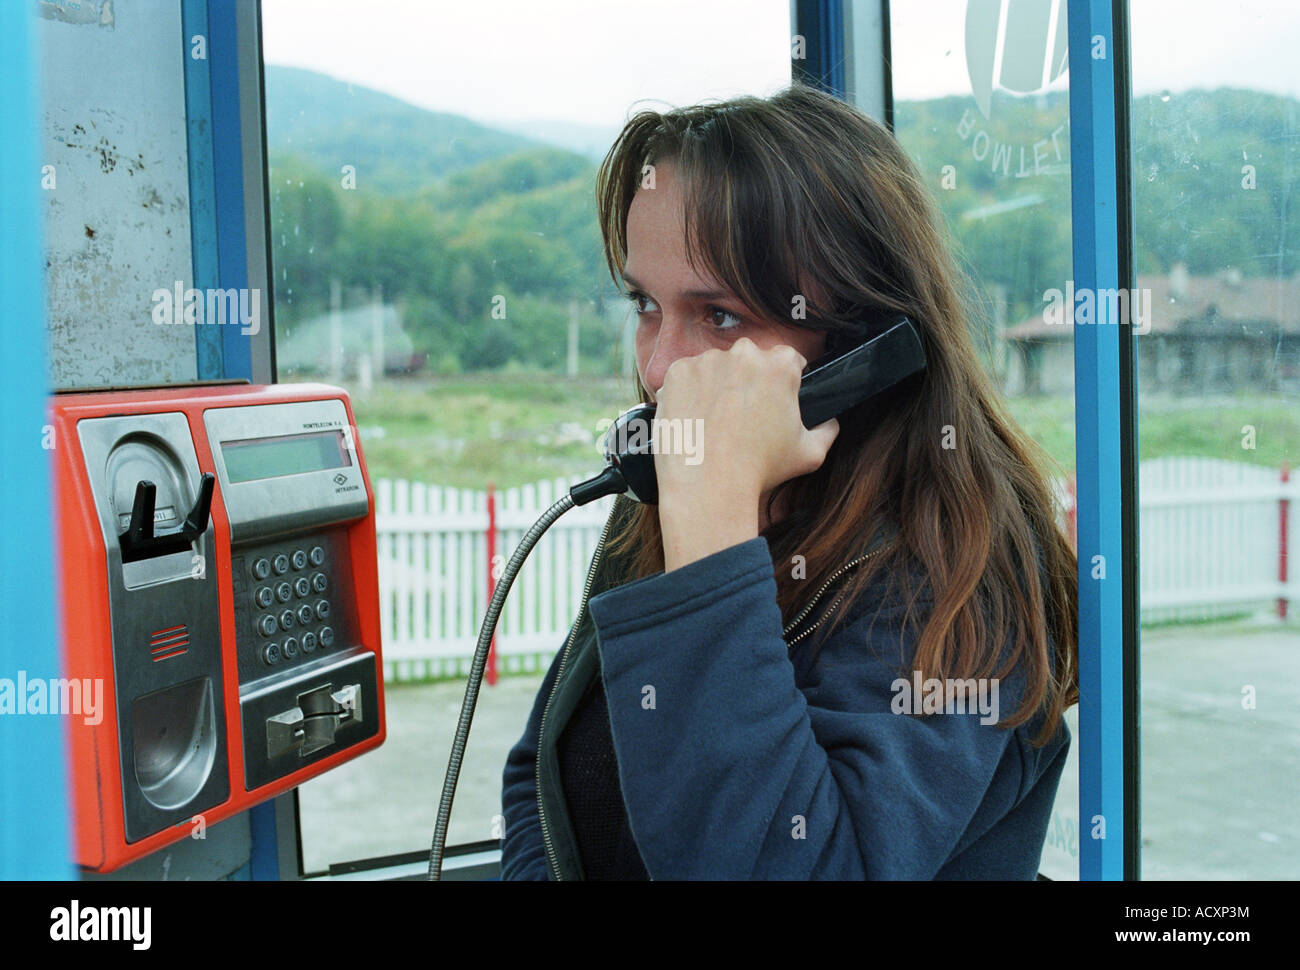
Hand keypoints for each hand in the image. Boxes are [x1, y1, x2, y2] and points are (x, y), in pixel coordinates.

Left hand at [653, 338, 839, 569]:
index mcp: (780, 365)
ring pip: (717, 367)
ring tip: (716, 422)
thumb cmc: (759, 470)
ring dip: (718, 385)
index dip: (784, 382)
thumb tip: (830, 420)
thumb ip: (827, 429)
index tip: (773, 400)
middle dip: (749, 382)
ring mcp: (706, 361)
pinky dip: (689, 393)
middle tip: (743, 416)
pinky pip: (686, 376)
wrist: (707, 486)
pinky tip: (695, 419)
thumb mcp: (810, 454)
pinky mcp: (676, 372)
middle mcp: (743, 354)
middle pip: (750, 361)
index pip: (788, 360)